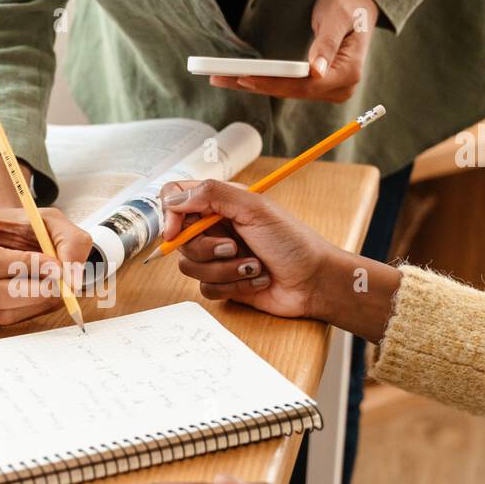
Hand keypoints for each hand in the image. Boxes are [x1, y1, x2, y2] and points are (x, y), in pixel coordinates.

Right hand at [0, 207, 91, 327]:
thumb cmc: (15, 226)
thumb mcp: (46, 219)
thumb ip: (68, 241)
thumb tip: (72, 279)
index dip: (26, 267)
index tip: (56, 267)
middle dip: (32, 292)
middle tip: (61, 286)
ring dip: (32, 305)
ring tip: (53, 289)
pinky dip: (24, 312)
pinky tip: (37, 297)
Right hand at [161, 178, 402, 341]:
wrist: (314, 281)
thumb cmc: (293, 241)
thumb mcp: (255, 208)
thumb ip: (212, 195)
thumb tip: (173, 200)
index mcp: (221, 204)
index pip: (176, 199)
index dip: (170, 215)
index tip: (176, 229)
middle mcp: (216, 229)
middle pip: (180, 239)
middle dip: (209, 249)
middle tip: (235, 247)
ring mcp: (219, 257)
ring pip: (191, 267)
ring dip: (226, 270)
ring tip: (253, 266)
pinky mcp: (224, 283)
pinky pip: (206, 289)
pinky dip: (233, 286)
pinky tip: (256, 280)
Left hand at [209, 0, 378, 102]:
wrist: (359, 3)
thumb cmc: (350, 4)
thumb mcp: (338, 17)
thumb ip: (327, 43)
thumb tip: (316, 71)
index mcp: (348, 73)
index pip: (305, 85)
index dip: (274, 83)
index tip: (246, 78)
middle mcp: (340, 88)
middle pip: (292, 92)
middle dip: (256, 85)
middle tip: (221, 78)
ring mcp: (330, 89)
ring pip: (288, 91)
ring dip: (256, 85)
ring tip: (223, 79)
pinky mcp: (319, 85)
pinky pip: (290, 86)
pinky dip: (266, 82)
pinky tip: (242, 78)